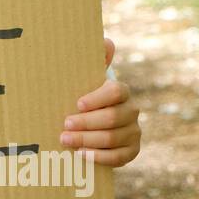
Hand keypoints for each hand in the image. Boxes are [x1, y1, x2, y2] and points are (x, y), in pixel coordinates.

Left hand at [58, 36, 140, 167]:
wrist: (95, 126)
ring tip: (65, 140)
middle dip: (86, 122)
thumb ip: (96, 62)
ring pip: (112, 138)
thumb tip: (106, 41)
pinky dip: (99, 157)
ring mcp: (134, 132)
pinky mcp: (132, 151)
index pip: (116, 91)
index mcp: (122, 92)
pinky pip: (119, 157)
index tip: (77, 103)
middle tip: (64, 125)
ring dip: (87, 140)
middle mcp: (132, 111)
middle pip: (112, 117)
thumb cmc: (86, 99)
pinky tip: (82, 155)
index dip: (97, 98)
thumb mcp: (87, 80)